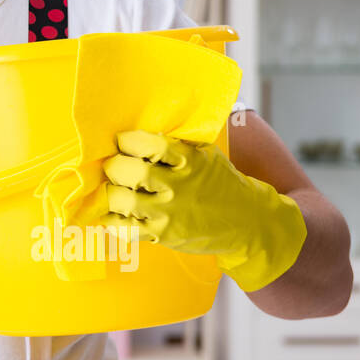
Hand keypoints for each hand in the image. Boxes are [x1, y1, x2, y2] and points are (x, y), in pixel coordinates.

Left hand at [100, 130, 306, 291]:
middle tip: (113, 164)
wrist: (249, 222)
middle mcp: (178, 187)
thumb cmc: (221, 183)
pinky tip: (111, 212)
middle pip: (132, 172)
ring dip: (110, 192)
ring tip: (111, 187)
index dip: (129, 140)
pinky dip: (112, 221)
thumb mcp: (208, 155)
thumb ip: (179, 144)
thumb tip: (146, 123)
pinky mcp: (163, 235)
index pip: (151, 144)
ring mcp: (169, 213)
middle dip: (115, 165)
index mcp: (190, 162)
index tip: (123, 140)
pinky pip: (127, 229)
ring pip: (123, 201)